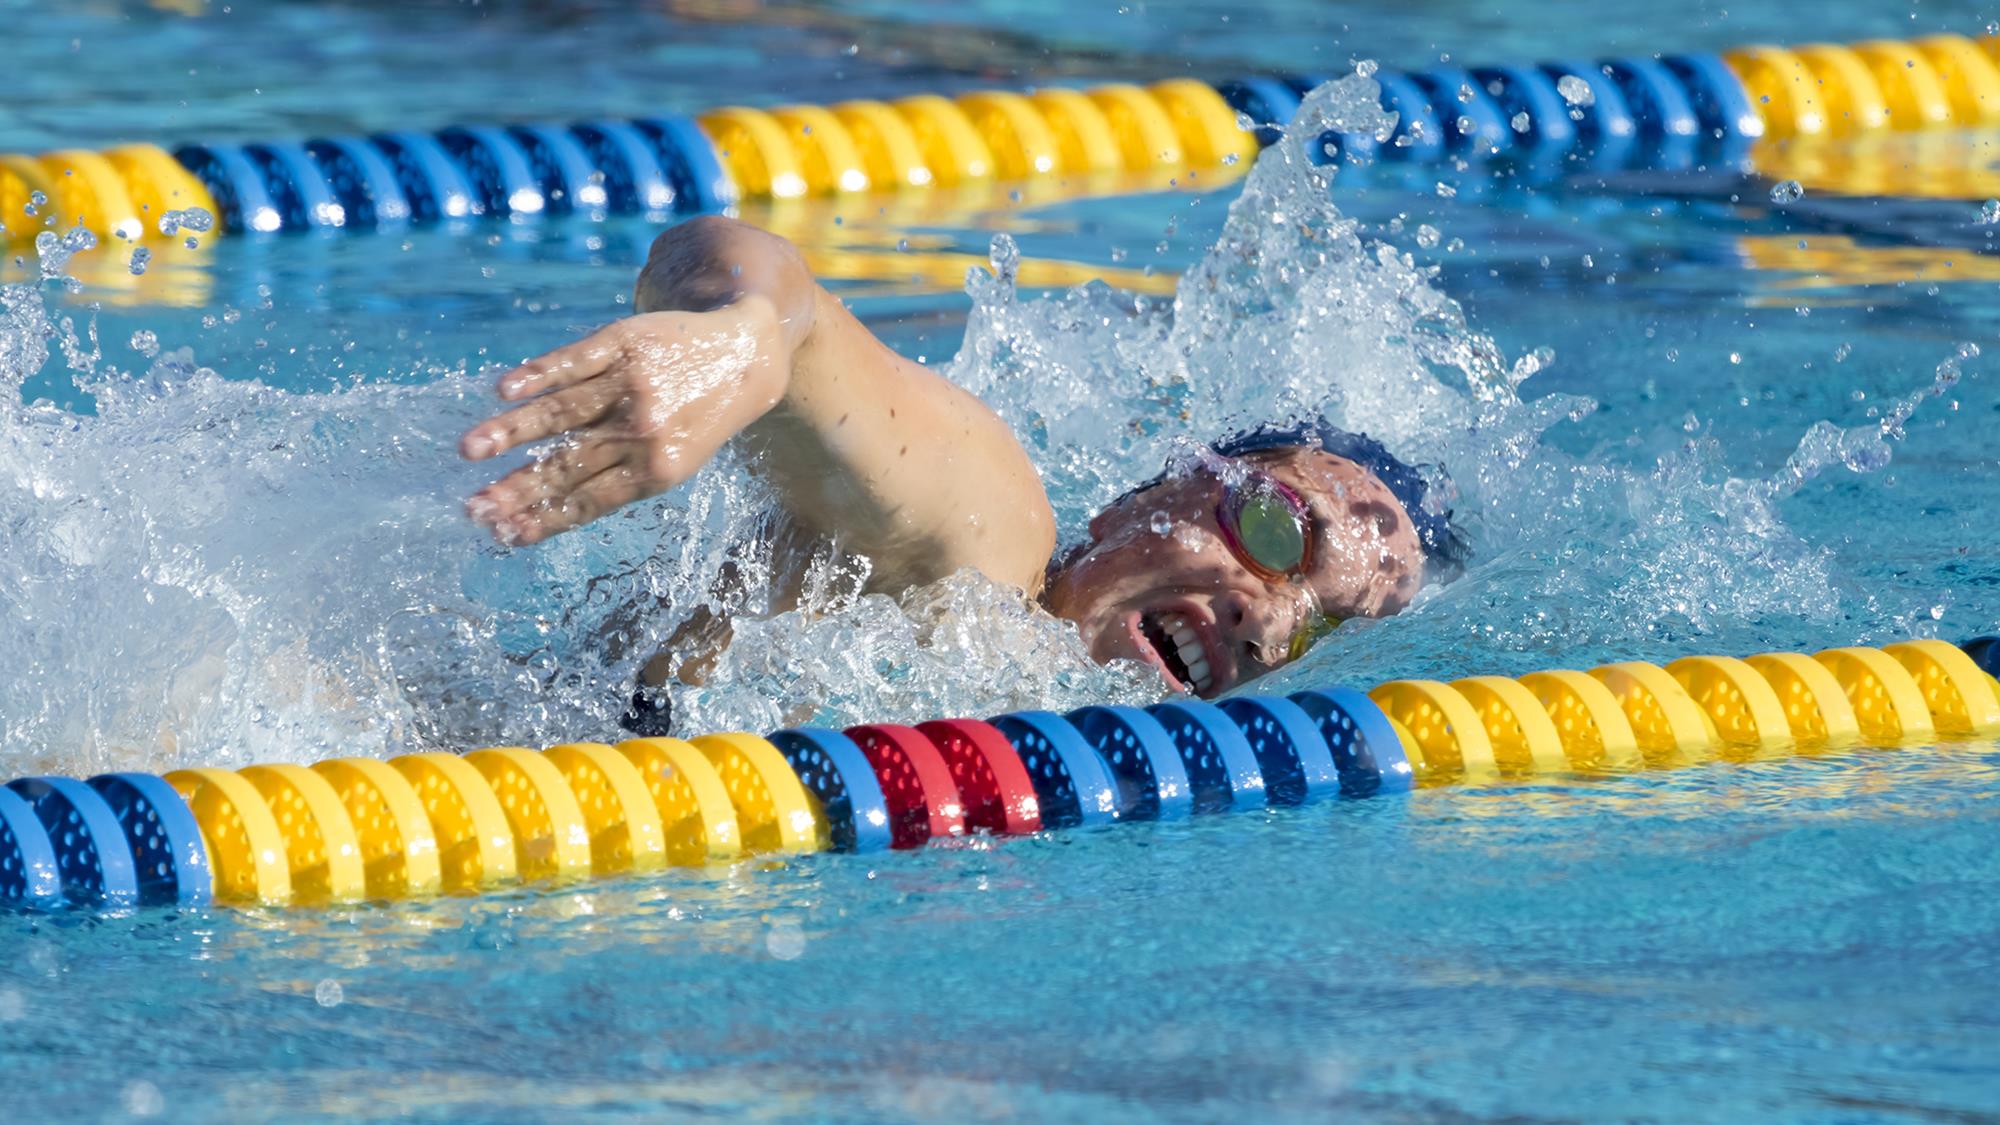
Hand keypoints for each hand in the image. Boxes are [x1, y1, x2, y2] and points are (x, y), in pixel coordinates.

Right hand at [460, 299, 791, 544]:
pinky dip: (539, 374)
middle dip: (518, 489)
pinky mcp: (622, 343)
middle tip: (473, 508)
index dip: (545, 518)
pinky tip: (505, 389)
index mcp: (654, 470)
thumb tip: (545, 511)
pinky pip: (575, 361)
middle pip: (568, 464)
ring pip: (563, 412)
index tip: (502, 534)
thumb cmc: (694, 420)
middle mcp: (640, 431)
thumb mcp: (672, 461)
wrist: (744, 357)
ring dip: (513, 432)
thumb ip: (617, 481)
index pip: (588, 500)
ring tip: (470, 449)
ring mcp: (630, 385)